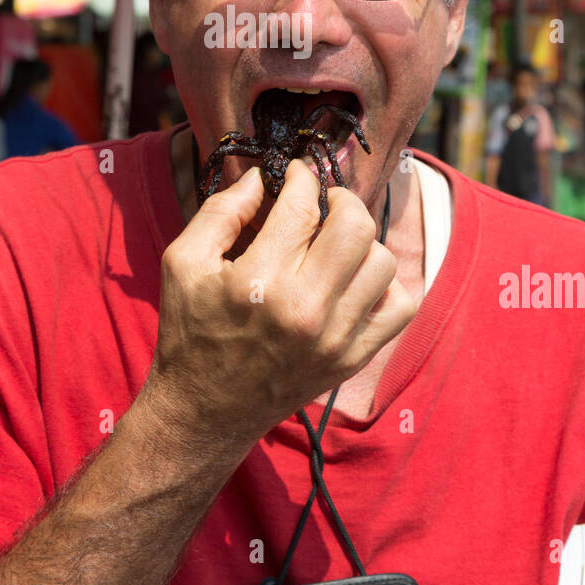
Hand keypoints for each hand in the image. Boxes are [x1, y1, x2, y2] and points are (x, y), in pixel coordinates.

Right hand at [143, 159, 412, 443]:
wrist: (204, 410)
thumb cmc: (190, 332)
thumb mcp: (183, 262)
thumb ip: (222, 211)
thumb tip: (263, 176)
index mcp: (259, 283)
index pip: (303, 206)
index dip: (301, 178)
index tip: (294, 174)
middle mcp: (305, 310)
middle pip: (356, 226)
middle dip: (339, 200)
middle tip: (319, 204)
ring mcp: (336, 338)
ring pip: (382, 261)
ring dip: (361, 241)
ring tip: (333, 245)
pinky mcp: (352, 358)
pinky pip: (400, 306)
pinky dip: (386, 284)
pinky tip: (354, 279)